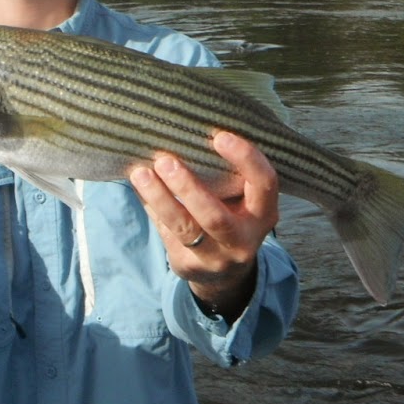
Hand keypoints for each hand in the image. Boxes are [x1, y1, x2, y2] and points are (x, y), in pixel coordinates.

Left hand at [128, 131, 279, 318]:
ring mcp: (215, 257)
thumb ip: (225, 175)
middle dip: (188, 188)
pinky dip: (150, 206)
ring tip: (140, 173)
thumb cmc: (230, 216)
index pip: (264, 184)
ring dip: (160, 197)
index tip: (220, 136)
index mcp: (263, 213)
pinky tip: (139, 186)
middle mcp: (243, 240)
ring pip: (184, 228)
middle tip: (165, 160)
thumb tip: (187, 131)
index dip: (246, 159)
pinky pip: (165, 232)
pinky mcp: (188, 265)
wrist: (224, 272)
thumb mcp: (240, 199)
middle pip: (216, 217)